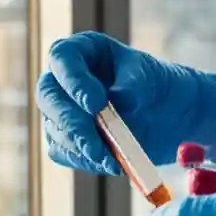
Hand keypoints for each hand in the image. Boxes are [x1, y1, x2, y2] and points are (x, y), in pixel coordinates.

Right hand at [37, 32, 215, 174]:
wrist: (167, 114)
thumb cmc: (154, 84)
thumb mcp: (149, 76)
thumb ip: (132, 84)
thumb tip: (117, 99)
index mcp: (80, 51)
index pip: (62, 59)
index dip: (74, 82)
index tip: (96, 104)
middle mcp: (61, 79)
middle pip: (49, 98)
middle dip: (73, 124)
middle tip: (97, 146)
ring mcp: (58, 110)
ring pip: (56, 130)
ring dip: (83, 148)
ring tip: (115, 161)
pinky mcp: (64, 139)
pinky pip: (64, 152)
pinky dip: (86, 161)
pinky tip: (112, 164)